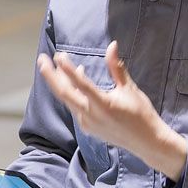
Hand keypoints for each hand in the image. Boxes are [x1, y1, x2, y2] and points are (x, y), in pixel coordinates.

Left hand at [37, 40, 187, 180]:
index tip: (58, 55)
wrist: (146, 142)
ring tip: (55, 65)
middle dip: (51, 75)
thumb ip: (117, 67)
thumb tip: (112, 45)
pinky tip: (73, 82)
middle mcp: (91, 116)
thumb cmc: (140, 113)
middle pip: (64, 93)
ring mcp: (87, 123)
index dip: (67, 68)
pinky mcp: (87, 127)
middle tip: (42, 59)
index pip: (80, 84)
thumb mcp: (129, 89)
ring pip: (68, 100)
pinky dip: (71, 93)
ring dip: (61, 82)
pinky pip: (74, 107)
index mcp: (103, 105)